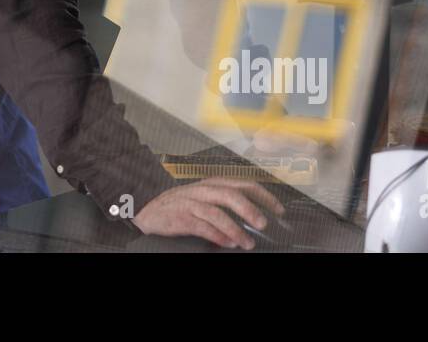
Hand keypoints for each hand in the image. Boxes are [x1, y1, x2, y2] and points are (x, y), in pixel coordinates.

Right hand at [133, 179, 285, 248]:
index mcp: (212, 183)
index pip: (243, 184)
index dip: (263, 195)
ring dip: (235, 229)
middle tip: (263, 224)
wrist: (149, 210)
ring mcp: (191, 203)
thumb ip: (225, 203)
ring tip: (246, 242)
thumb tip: (253, 216)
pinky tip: (227, 243)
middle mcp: (203, 190)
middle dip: (250, 209)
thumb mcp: (204, 197)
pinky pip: (202, 226)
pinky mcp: (181, 217)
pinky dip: (217, 235)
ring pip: (217, 212)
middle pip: (230, 194)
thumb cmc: (180, 205)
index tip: (278, 209)